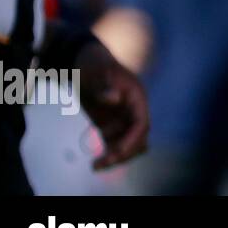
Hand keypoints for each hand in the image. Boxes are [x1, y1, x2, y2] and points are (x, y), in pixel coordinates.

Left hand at [76, 41, 149, 170]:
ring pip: (129, 144)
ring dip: (117, 156)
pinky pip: (116, 144)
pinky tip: (95, 161)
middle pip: (138, 139)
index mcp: (136, 97)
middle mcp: (133, 111)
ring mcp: (123, 119)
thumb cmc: (93, 64)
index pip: (142, 123)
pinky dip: (109, 154)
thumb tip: (114, 99)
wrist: (85, 62)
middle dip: (124, 152)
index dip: (133, 139)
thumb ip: (104, 86)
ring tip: (97, 165)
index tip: (117, 150)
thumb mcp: (96, 72)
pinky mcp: (111, 124)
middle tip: (102, 162)